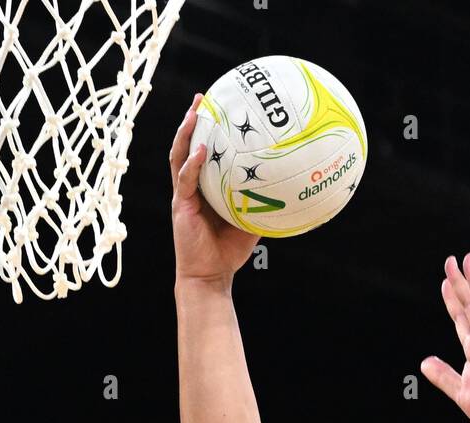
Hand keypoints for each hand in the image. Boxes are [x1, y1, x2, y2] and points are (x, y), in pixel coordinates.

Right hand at [170, 94, 260, 286]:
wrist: (210, 276)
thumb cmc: (229, 252)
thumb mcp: (251, 223)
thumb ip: (262, 203)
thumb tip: (290, 189)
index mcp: (203, 188)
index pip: (201, 153)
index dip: (206, 130)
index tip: (216, 107)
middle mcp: (190, 187)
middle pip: (185, 146)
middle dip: (191, 120)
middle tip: (201, 98)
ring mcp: (183, 195)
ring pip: (179, 156)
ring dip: (185, 133)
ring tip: (195, 112)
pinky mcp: (181, 206)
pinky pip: (185, 179)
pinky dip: (193, 163)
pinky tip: (201, 149)